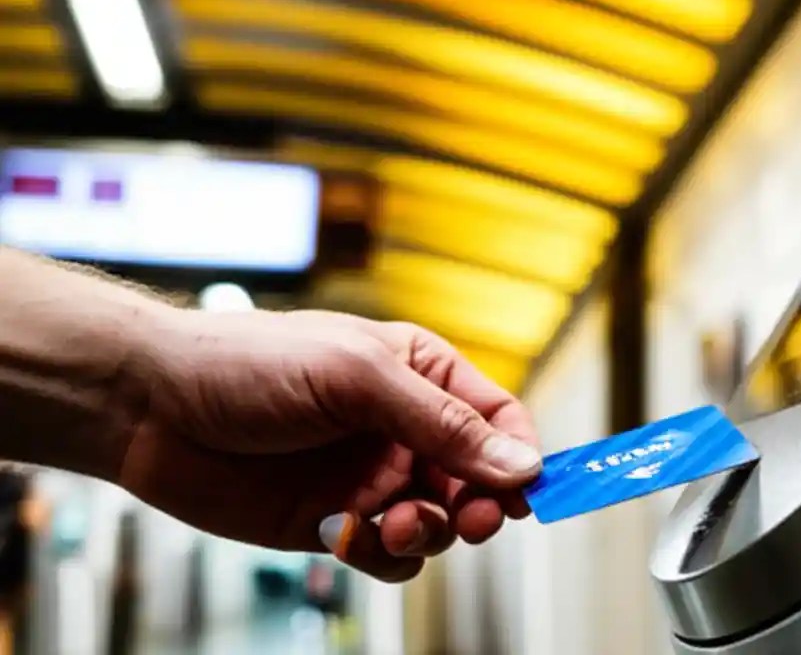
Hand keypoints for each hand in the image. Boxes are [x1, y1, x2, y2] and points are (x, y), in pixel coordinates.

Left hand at [115, 309, 541, 582]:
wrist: (151, 409)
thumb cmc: (248, 363)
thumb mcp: (359, 379)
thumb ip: (445, 424)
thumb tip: (522, 464)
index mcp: (419, 373)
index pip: (497, 417)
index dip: (520, 455)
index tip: (528, 492)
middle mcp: (403, 428)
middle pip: (478, 479)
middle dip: (481, 504)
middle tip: (471, 520)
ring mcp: (371, 478)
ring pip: (438, 523)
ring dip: (428, 531)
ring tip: (391, 523)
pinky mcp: (336, 524)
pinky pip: (389, 556)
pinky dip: (381, 555)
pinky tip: (346, 535)